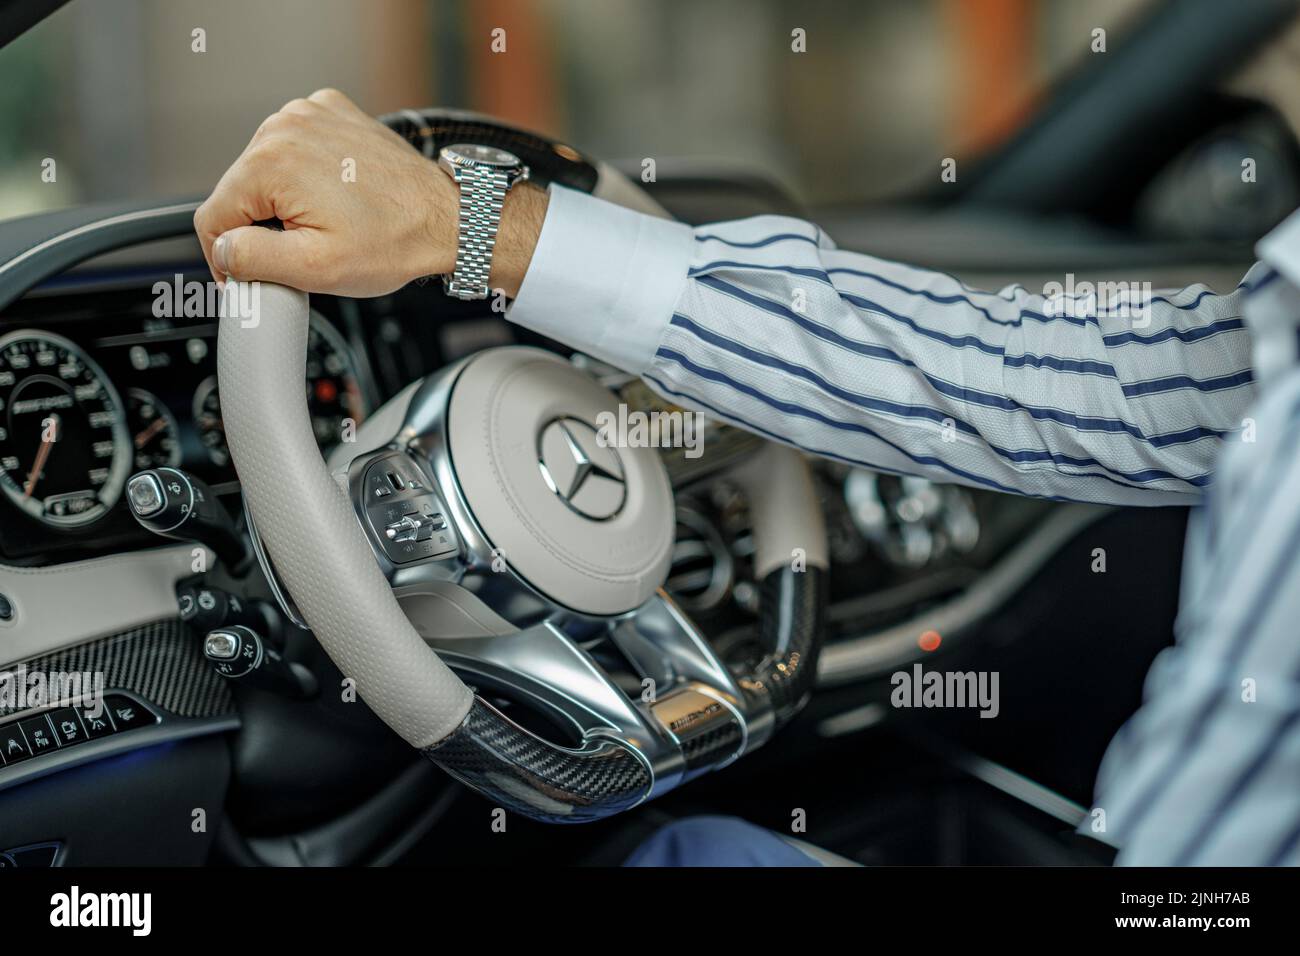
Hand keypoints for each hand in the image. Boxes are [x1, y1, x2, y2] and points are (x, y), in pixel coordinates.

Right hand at [194, 88, 546, 297]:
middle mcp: (285, 126)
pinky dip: (307, 174)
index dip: (229, 258)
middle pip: (238, 191)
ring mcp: (309, 113)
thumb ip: (253, 259)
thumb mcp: (315, 269)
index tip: (254, 276)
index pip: (213, 218)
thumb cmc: (395, 243)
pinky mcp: (332, 112)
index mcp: (270, 162)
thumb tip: (221, 250)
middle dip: (262, 227)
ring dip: (284, 201)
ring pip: (265, 171)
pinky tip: (338, 195)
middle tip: (307, 251)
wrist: (449, 218)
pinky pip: (296, 149)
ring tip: (329, 222)